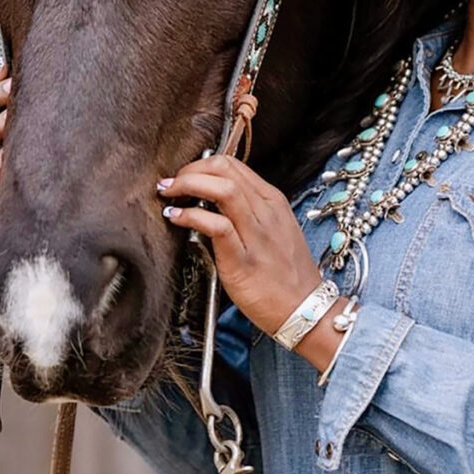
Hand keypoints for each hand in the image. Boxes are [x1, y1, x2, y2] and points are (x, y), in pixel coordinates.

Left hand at [156, 154, 345, 354]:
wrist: (304, 309)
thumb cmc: (286, 275)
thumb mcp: (274, 232)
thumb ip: (248, 213)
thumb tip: (210, 201)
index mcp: (273, 201)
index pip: (233, 165)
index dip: (202, 164)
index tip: (184, 175)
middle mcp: (266, 211)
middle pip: (225, 169)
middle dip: (190, 169)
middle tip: (171, 183)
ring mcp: (256, 234)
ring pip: (223, 189)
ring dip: (188, 184)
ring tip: (169, 194)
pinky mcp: (243, 259)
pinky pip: (217, 225)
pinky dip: (191, 216)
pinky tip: (176, 218)